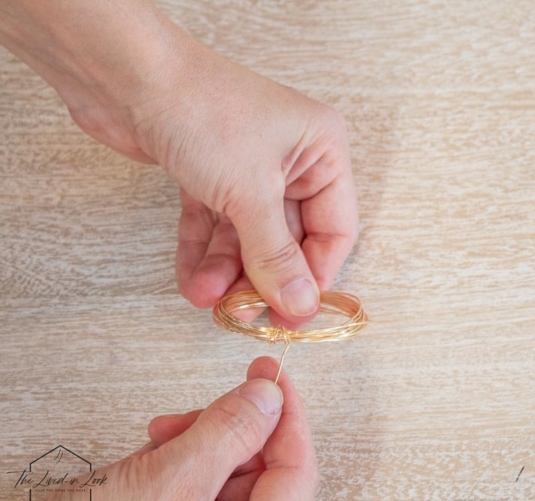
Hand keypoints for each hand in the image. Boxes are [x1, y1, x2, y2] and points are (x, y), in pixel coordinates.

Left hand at [0, 1, 358, 325]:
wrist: (125, 75)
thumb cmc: (203, 111)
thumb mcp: (250, 192)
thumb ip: (276, 255)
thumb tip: (301, 304)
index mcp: (323, 152)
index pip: (334, 230)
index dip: (315, 276)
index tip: (293, 315)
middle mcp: (292, 160)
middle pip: (288, 238)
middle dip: (262, 276)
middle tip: (243, 312)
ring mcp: (249, 167)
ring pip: (248, 236)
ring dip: (227, 271)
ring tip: (205, 297)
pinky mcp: (210, 174)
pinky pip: (215, 225)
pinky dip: (203, 252)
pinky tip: (192, 281)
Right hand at [40, 357, 318, 500]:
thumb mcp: (169, 482)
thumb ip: (228, 436)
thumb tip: (269, 395)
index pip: (296, 475)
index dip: (290, 418)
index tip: (275, 375)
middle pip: (264, 470)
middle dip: (233, 429)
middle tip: (208, 403)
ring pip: (230, 469)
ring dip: (201, 438)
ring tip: (162, 433)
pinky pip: (199, 479)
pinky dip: (180, 455)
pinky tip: (154, 447)